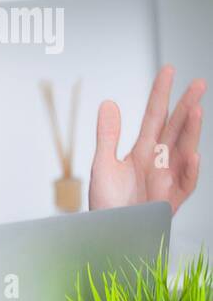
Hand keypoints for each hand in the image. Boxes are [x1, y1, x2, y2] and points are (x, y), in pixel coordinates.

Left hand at [89, 65, 204, 215]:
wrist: (108, 231)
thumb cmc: (107, 202)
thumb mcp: (103, 164)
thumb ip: (107, 135)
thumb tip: (108, 102)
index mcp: (143, 149)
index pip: (155, 116)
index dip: (161, 93)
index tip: (169, 69)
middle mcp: (159, 160)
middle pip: (176, 128)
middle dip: (187, 106)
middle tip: (198, 82)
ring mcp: (168, 178)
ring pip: (184, 149)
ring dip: (192, 131)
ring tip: (195, 109)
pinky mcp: (172, 198)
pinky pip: (185, 182)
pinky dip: (189, 169)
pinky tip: (191, 153)